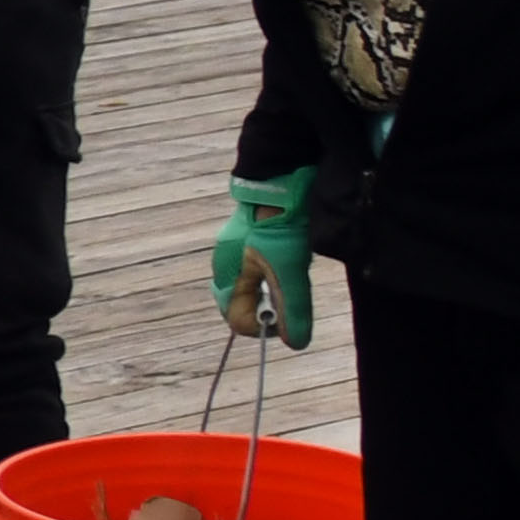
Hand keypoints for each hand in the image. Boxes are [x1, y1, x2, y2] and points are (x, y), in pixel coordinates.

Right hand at [213, 174, 314, 350]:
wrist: (283, 177)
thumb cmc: (279, 224)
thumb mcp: (289, 269)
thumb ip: (293, 307)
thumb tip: (295, 343)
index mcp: (226, 275)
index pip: (236, 319)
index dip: (263, 325)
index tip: (288, 321)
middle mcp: (224, 263)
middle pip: (242, 301)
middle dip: (267, 306)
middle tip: (293, 297)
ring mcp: (234, 245)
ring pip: (252, 282)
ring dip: (272, 286)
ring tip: (295, 272)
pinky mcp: (249, 232)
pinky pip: (258, 262)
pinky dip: (275, 267)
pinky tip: (293, 253)